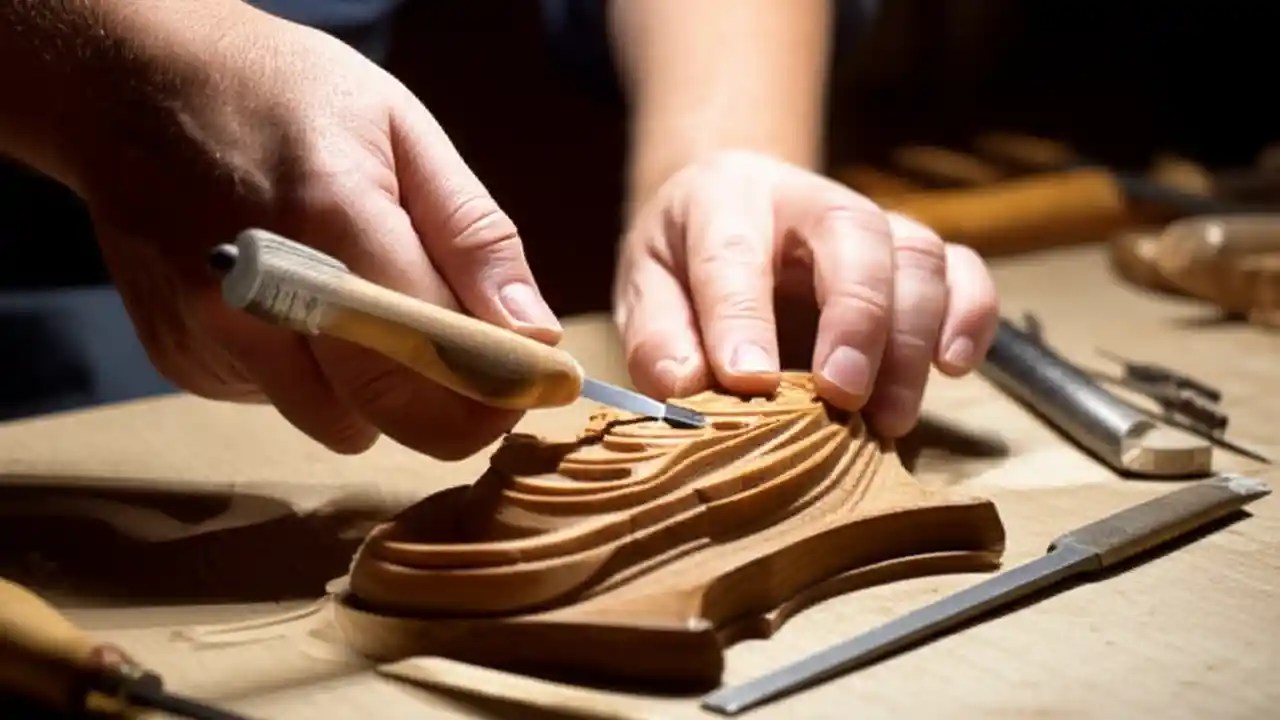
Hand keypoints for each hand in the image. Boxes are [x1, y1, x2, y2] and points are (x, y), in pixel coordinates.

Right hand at [76, 5, 560, 457]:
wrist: (134, 83)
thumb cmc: (286, 95)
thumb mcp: (402, 131)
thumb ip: (473, 237)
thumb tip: (534, 335)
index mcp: (333, 218)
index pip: (436, 351)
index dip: (496, 387)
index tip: (530, 386)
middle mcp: (261, 291)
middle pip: (387, 412)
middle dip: (449, 408)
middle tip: (471, 368)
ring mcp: (209, 332)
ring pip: (336, 422)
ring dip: (372, 391)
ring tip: (358, 307)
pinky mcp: (179, 359)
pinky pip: (279, 404)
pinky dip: (307, 374)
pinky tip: (292, 305)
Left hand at [613, 150, 998, 437]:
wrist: (729, 217)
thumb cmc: (684, 265)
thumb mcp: (645, 291)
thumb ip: (657, 337)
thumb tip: (685, 388)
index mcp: (724, 198)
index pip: (736, 252)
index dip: (742, 318)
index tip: (749, 384)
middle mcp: (807, 199)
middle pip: (854, 236)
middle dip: (856, 317)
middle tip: (843, 395)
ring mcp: (871, 221)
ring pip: (917, 255)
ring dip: (913, 338)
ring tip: (889, 418)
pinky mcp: (912, 254)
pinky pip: (964, 268)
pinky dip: (971, 316)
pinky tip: (952, 369)